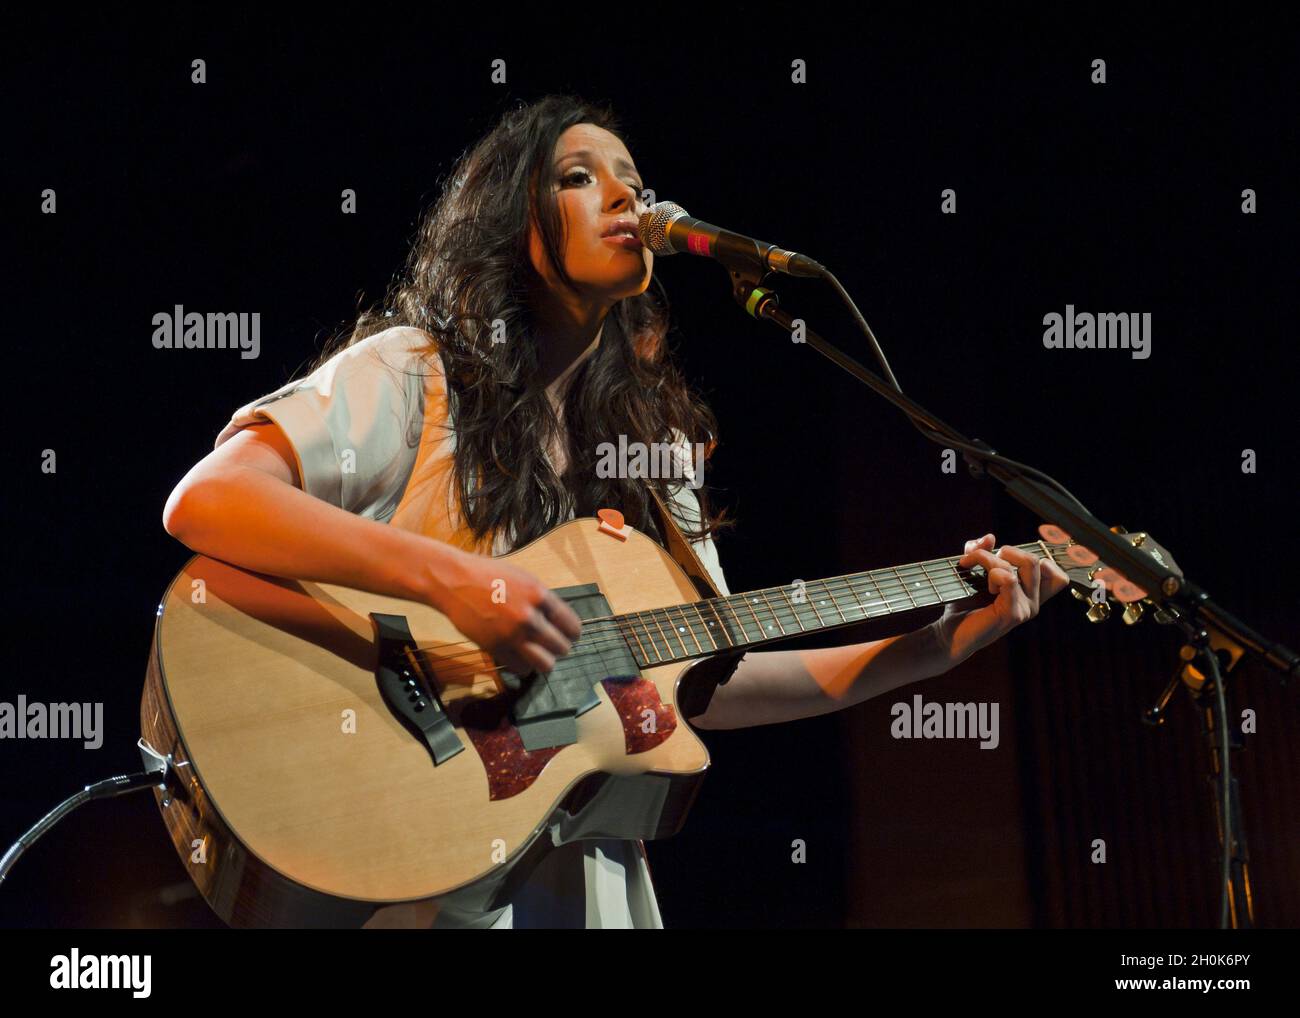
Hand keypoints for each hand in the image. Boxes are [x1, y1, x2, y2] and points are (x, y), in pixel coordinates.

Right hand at [431, 548, 582, 676]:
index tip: (569, 636)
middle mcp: (529, 617)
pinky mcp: (496, 648)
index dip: (572, 633)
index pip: (572, 626)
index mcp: (540, 596)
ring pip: (545, 665)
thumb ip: (543, 599)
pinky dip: (523, 666)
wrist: (455, 582)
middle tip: (551, 645)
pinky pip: (521, 668)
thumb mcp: (524, 579)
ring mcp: (512, 635)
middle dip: (559, 648)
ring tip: (538, 654)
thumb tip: (559, 620)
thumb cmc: (488, 576)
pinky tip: (519, 655)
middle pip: (561, 647)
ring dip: (544, 661)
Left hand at [931, 533, 1070, 665]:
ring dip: (993, 559)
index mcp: (1030, 594)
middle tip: (985, 560)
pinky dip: (992, 573)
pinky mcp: (1013, 613)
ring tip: (975, 568)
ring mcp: (1026, 609)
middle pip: (1037, 560)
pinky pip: (1009, 578)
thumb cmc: (964, 604)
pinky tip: (984, 586)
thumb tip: (990, 537)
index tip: (1007, 556)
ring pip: (1027, 564)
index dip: (1040, 557)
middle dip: (1007, 551)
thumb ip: (983, 551)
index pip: (1058, 575)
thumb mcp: (974, 571)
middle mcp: (1034, 602)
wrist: (950, 632)